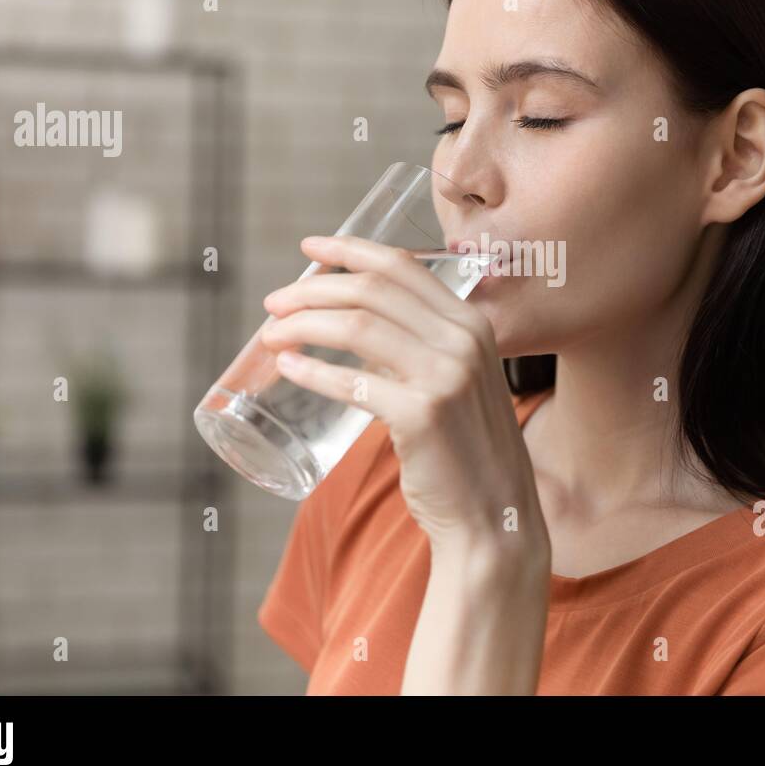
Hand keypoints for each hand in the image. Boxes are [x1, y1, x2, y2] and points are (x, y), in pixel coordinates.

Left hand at [261, 235, 549, 562]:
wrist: (493, 517)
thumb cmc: (463, 451)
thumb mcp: (456, 381)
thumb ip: (420, 349)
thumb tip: (354, 325)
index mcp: (472, 323)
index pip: (402, 266)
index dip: (350, 250)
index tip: (308, 248)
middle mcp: (464, 340)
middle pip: (373, 290)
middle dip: (313, 288)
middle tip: (274, 303)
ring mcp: (446, 376)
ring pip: (358, 326)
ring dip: (304, 323)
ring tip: (271, 335)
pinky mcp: (422, 415)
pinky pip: (354, 381)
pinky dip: (314, 370)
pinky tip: (289, 368)